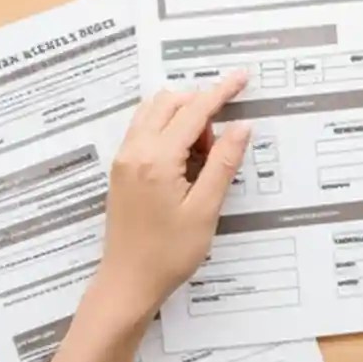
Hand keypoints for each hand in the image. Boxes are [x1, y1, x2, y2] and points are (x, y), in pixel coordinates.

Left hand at [98, 72, 251, 321]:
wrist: (127, 283)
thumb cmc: (168, 254)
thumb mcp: (205, 209)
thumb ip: (223, 164)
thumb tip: (240, 128)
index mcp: (157, 159)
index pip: (194, 111)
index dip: (221, 92)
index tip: (241, 78)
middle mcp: (135, 151)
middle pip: (170, 103)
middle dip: (201, 109)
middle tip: (220, 148)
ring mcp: (124, 159)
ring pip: (154, 113)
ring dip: (182, 119)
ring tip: (203, 157)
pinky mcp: (121, 170)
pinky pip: (145, 131)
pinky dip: (167, 131)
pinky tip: (184, 162)